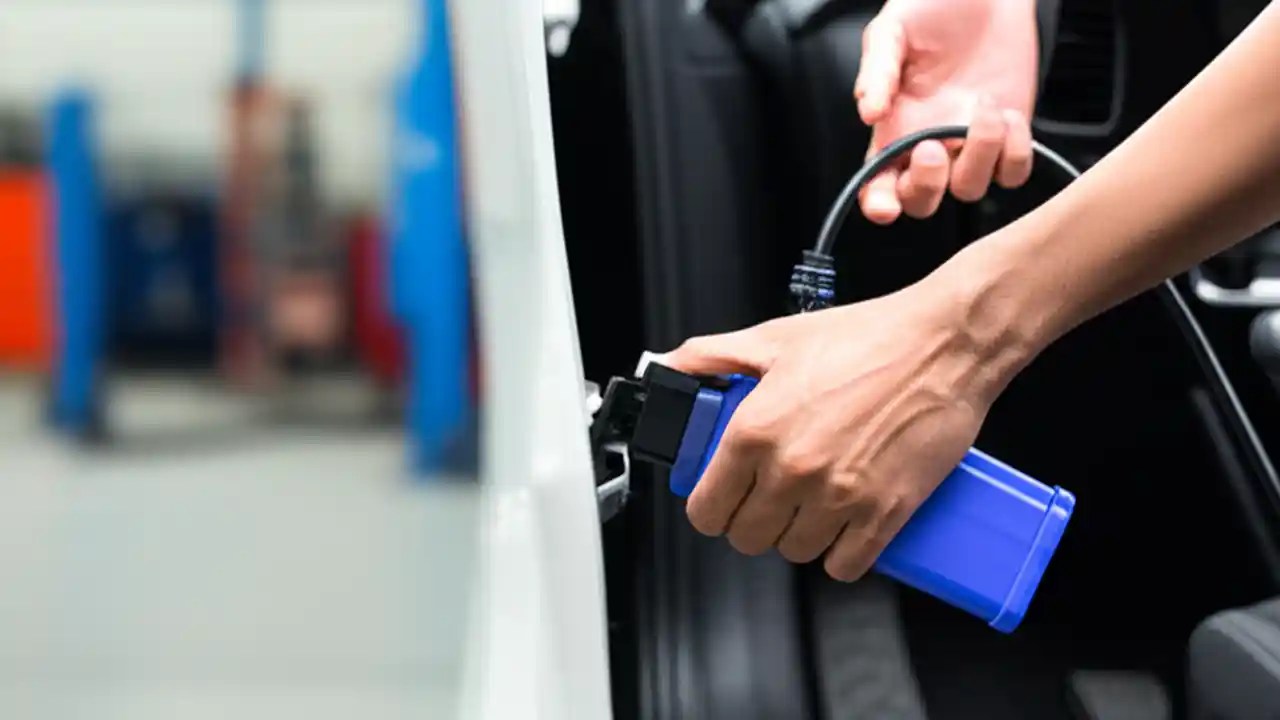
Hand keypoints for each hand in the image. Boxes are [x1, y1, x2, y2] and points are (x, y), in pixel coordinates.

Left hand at [659, 273, 1028, 580]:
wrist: (946, 343)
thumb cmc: (869, 337)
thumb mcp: (776, 338)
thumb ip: (713, 356)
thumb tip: (672, 368)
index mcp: (755, 431)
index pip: (707, 510)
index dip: (712, 508)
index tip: (723, 500)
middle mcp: (792, 470)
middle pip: (748, 538)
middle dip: (754, 521)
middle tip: (769, 498)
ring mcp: (839, 497)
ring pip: (795, 553)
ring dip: (798, 535)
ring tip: (811, 504)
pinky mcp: (885, 513)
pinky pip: (847, 566)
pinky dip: (842, 555)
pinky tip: (845, 527)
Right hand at [855, 0, 1038, 223]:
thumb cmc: (932, 7)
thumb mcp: (892, 30)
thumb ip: (876, 72)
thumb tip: (867, 113)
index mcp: (892, 128)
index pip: (876, 183)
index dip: (879, 203)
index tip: (885, 206)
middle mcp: (928, 144)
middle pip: (921, 201)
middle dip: (927, 185)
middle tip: (934, 144)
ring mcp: (968, 144)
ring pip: (969, 189)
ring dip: (979, 154)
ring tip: (983, 103)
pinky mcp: (1008, 137)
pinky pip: (1012, 173)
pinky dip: (1015, 152)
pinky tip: (1006, 113)